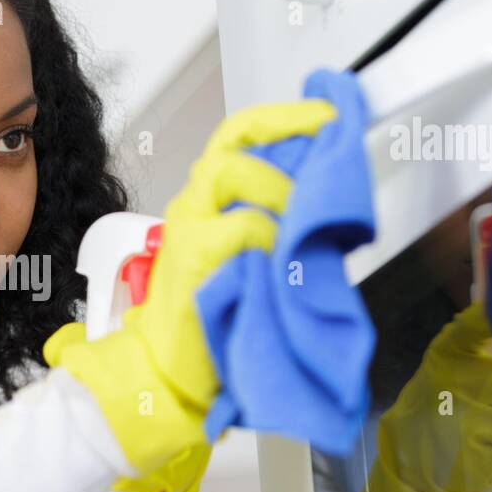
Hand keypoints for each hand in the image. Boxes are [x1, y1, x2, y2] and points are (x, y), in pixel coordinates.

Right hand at [43, 98, 338, 475]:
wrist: (164, 377)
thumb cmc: (207, 330)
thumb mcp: (250, 268)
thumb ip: (275, 235)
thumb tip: (325, 210)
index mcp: (206, 208)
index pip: (240, 139)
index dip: (285, 119)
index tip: (327, 114)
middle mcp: (193, 208)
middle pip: (233, 139)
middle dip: (285, 128)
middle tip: (325, 134)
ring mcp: (188, 228)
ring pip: (232, 170)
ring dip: (277, 187)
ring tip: (301, 217)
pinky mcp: (192, 256)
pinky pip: (243, 226)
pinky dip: (270, 237)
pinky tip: (281, 261)